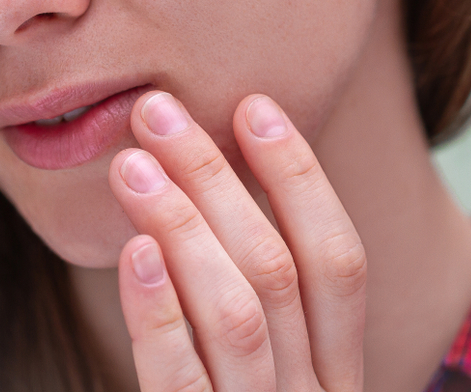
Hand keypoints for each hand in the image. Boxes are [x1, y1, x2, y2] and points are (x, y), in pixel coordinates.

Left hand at [109, 92, 365, 390]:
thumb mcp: (268, 363)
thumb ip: (255, 297)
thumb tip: (208, 180)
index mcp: (336, 368)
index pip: (338, 260)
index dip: (300, 176)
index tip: (252, 105)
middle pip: (276, 269)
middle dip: (216, 178)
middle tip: (158, 112)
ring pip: (236, 314)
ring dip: (183, 225)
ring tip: (131, 164)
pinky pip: (180, 379)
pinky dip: (159, 312)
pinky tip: (134, 253)